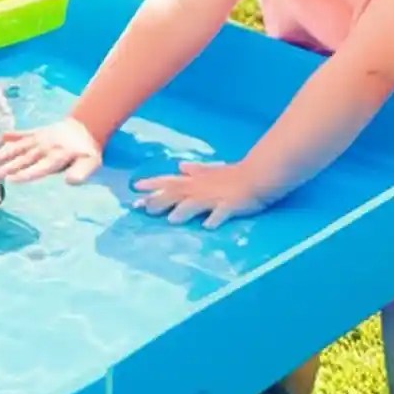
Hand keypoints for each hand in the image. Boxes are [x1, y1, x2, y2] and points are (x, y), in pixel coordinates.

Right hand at [0, 117, 103, 183]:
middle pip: (23, 159)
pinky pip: (19, 134)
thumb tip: (69, 181)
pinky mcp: (34, 132)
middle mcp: (44, 148)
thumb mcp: (91, 163)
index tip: (10, 179)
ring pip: (18, 147)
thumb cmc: (87, 151)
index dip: (23, 174)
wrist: (86, 126)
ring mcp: (38, 139)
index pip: (37, 168)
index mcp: (56, 157)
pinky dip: (8, 137)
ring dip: (5, 153)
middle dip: (7, 167)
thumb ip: (80, 173)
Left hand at [132, 160, 267, 228]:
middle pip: (176, 194)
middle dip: (158, 200)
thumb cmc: (235, 174)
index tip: (135, 187)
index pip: (170, 181)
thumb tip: (180, 166)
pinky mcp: (230, 206)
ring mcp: (215, 198)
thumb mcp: (212, 170)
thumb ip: (196, 170)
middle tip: (140, 207)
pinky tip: (207, 226)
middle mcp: (201, 188)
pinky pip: (222, 213)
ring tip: (171, 220)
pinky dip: (214, 219)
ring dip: (183, 211)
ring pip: (196, 204)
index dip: (152, 183)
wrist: (259, 175)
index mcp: (196, 180)